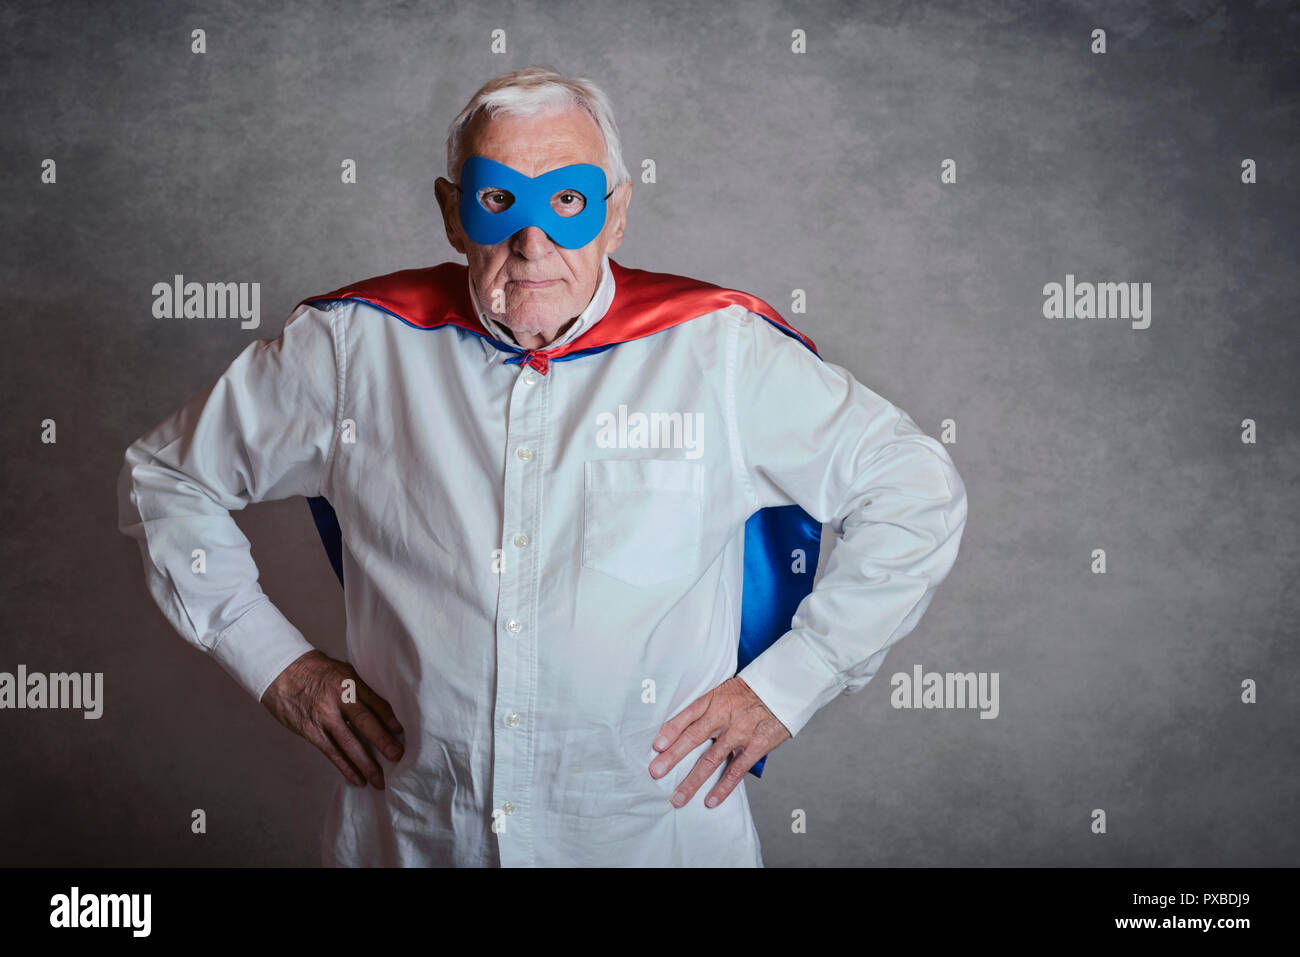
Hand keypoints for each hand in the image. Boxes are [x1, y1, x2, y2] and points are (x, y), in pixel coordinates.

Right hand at [261, 650, 404, 788]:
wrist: (281, 671)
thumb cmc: (317, 671)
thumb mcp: (343, 671)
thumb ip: (361, 689)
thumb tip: (386, 711)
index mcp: (348, 681)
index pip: (373, 700)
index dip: (389, 717)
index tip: (401, 731)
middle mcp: (336, 698)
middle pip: (363, 721)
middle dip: (382, 741)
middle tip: (397, 756)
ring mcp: (322, 716)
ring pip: (347, 743)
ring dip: (365, 764)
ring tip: (379, 780)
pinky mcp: (309, 730)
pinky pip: (331, 752)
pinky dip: (345, 767)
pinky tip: (357, 779)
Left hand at [648, 676, 789, 809]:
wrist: (784, 689)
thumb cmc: (750, 692)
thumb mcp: (725, 690)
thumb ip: (706, 707)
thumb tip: (680, 727)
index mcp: (714, 700)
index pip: (687, 715)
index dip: (671, 730)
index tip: (657, 746)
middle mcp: (724, 716)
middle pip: (693, 738)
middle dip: (672, 757)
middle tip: (655, 772)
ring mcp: (739, 733)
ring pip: (711, 760)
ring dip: (693, 781)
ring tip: (678, 798)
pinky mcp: (756, 746)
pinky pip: (736, 771)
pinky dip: (723, 788)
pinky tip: (710, 800)